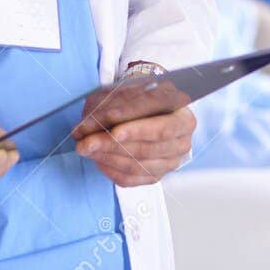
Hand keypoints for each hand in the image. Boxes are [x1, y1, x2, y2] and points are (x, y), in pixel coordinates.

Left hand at [75, 108, 195, 186]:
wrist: (145, 111)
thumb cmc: (136, 98)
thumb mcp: (126, 90)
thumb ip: (111, 103)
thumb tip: (90, 123)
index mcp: (182, 111)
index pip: (161, 120)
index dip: (135, 122)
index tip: (109, 121)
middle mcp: (183, 138)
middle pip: (149, 145)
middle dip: (112, 143)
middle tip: (86, 141)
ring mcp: (172, 160)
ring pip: (138, 164)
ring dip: (107, 157)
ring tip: (86, 148)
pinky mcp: (157, 175)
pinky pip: (131, 178)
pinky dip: (110, 169)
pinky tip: (97, 157)